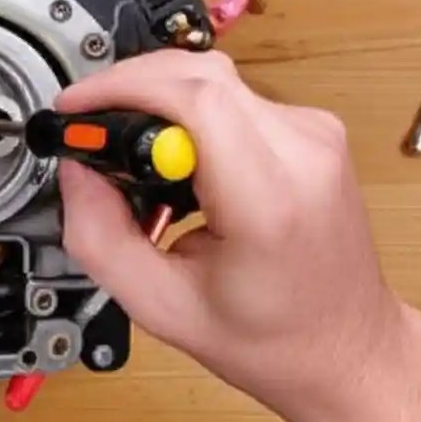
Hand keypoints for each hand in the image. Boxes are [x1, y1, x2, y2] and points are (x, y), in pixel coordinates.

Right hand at [57, 50, 404, 421]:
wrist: (344, 347)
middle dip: (130, 85)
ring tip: (135, 155)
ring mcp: (316, 135)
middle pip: (200, 73)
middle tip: (92, 124)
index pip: (196, 96)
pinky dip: (191, 112)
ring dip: (160, 99)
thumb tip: (75, 171)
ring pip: (215, 79)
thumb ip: (100, 237)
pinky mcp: (313, 130)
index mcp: (270, 200)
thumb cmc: (273, 338)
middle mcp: (304, 153)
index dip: (124, 87)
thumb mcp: (159, 306)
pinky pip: (235, 96)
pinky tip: (177, 159)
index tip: (81, 107)